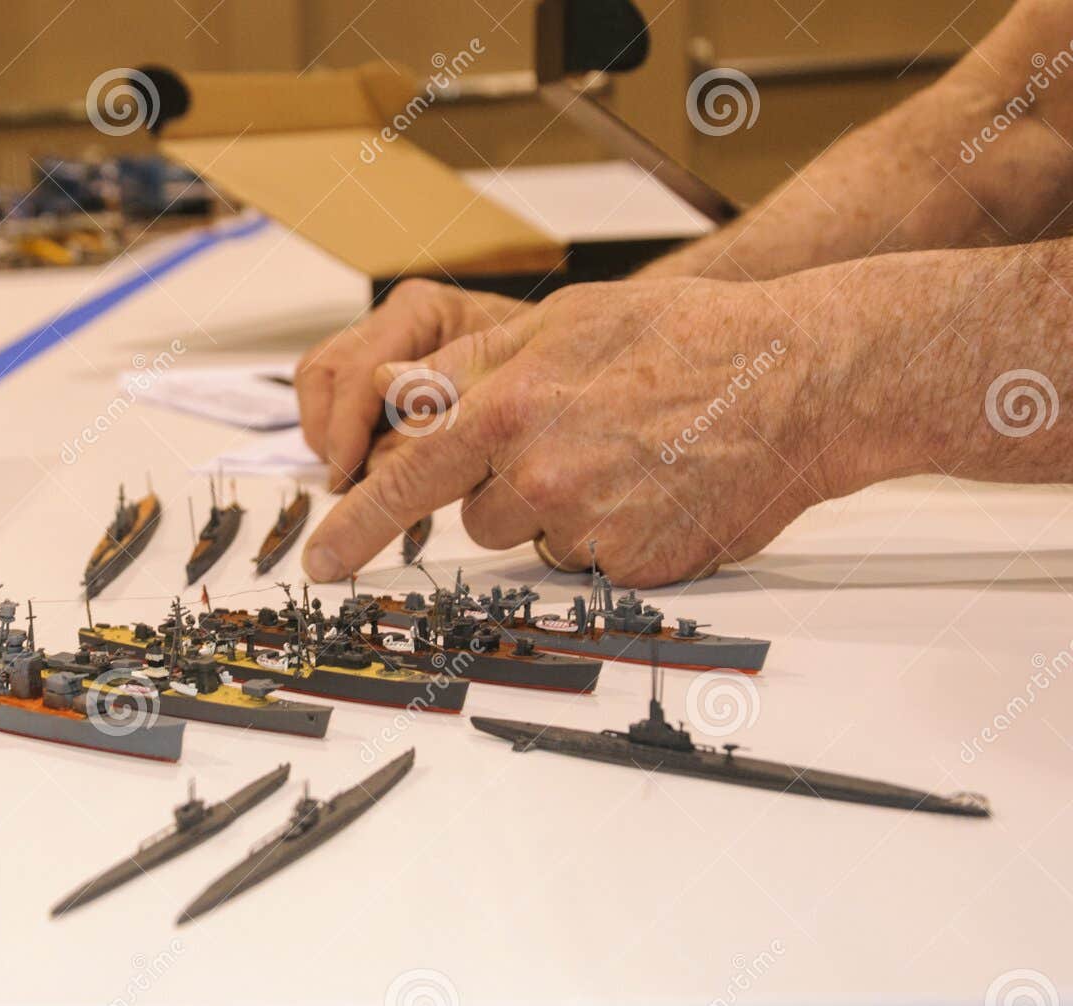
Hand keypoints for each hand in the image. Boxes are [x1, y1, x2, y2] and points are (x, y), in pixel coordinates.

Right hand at [293, 278, 533, 489]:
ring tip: (353, 479)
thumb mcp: (500, 393)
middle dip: (329, 434)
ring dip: (326, 437)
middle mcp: (392, 321)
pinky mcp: (373, 375)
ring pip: (317, 383)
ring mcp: (379, 345)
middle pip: (323, 370)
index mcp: (421, 311)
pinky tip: (365, 468)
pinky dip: (338, 439)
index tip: (349, 477)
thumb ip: (439, 419)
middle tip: (348, 484)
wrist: (558, 368)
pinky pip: (330, 401)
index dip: (346, 429)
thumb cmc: (538, 375)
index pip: (356, 368)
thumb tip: (381, 466)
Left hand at [300, 276, 867, 587]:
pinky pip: (593, 563)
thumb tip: (396, 394)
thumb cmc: (687, 338)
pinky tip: (658, 487)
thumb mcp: (564, 319)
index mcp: (507, 407)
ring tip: (629, 456)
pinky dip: (613, 534)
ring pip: (534, 540)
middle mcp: (538, 475)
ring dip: (560, 511)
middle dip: (507, 486)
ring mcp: (588, 527)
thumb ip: (470, 363)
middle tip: (581, 437)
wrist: (801, 379)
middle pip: (477, 515)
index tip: (323, 559)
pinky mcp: (636, 567)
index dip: (356, 523)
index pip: (404, 479)